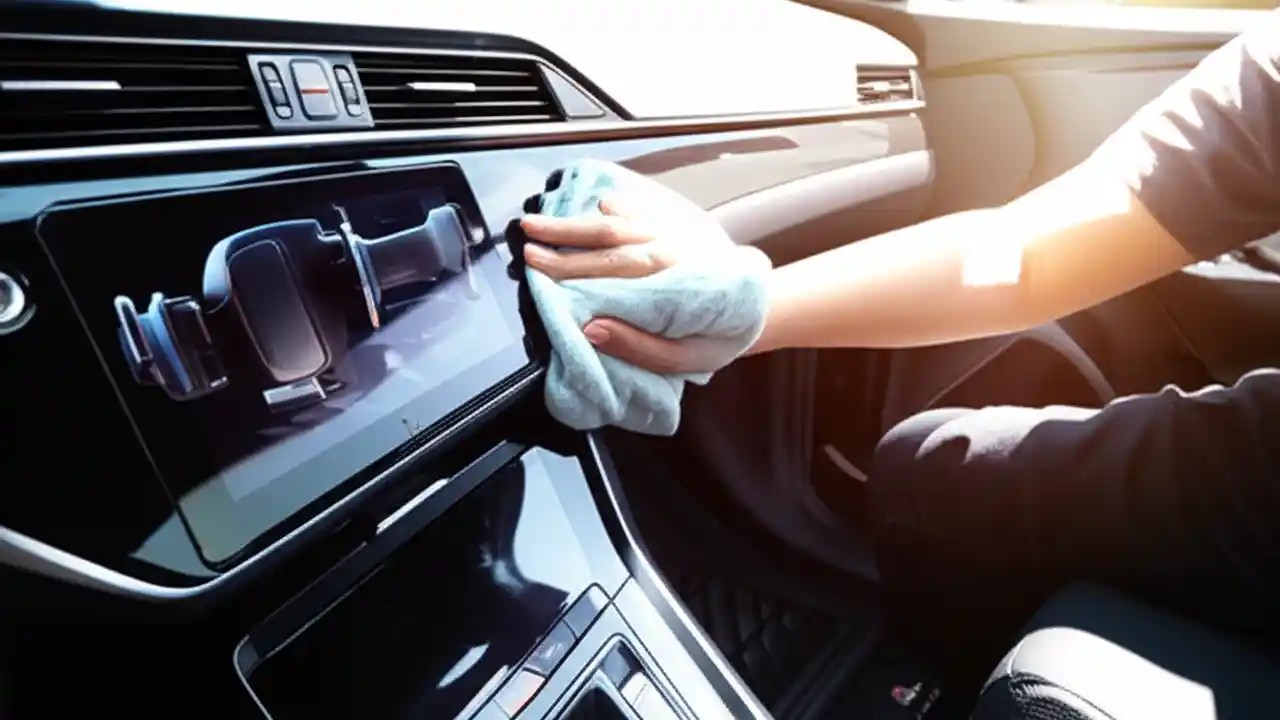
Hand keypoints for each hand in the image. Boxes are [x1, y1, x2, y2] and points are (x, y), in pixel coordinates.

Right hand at [520, 195, 770, 374]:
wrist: (765, 306)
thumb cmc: (723, 334)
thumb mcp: (685, 357)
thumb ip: (639, 346)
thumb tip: (594, 329)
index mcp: (668, 278)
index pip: (607, 268)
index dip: (567, 266)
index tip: (535, 265)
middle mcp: (669, 246)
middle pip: (607, 237)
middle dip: (562, 236)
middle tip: (526, 236)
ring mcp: (674, 232)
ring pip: (620, 219)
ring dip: (580, 218)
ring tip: (545, 218)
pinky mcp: (681, 226)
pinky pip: (648, 208)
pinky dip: (624, 203)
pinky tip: (603, 199)